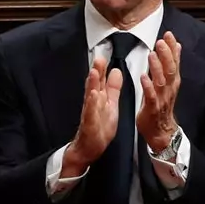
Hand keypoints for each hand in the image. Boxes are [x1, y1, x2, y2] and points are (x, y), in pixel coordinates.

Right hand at [60, 56, 122, 178]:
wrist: (89, 148)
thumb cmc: (99, 128)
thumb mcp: (110, 104)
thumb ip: (113, 88)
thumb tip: (116, 72)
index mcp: (100, 99)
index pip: (101, 81)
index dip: (103, 68)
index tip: (105, 55)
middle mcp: (93, 104)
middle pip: (95, 85)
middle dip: (97, 72)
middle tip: (99, 58)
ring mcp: (90, 113)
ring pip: (91, 96)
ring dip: (92, 84)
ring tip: (95, 72)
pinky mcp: (89, 124)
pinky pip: (90, 113)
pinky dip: (91, 104)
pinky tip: (93, 95)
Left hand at [137, 32, 180, 154]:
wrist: (161, 131)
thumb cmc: (162, 105)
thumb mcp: (169, 83)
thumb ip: (172, 64)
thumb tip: (176, 46)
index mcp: (172, 82)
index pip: (175, 62)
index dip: (172, 48)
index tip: (169, 35)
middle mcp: (169, 89)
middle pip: (170, 70)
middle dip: (167, 55)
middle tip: (161, 41)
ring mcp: (162, 98)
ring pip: (161, 81)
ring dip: (157, 67)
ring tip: (152, 54)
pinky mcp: (153, 108)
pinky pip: (151, 96)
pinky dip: (148, 86)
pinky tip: (143, 76)